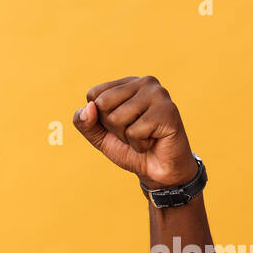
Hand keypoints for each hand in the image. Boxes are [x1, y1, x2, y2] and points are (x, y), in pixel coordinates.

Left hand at [72, 76, 196, 187]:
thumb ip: (84, 122)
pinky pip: (135, 131)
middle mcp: (145, 82)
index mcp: (127, 83)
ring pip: (117, 118)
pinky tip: (153, 141)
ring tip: (144, 136)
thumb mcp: (99, 136)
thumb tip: (88, 108)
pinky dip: (139, 144)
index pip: (94, 95)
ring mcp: (158, 94)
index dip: (100, 118)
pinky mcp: (168, 111)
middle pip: (102, 104)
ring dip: (126, 137)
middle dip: (112, 127)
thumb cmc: (129, 148)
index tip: (120, 124)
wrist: (158, 170)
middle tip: (132, 132)